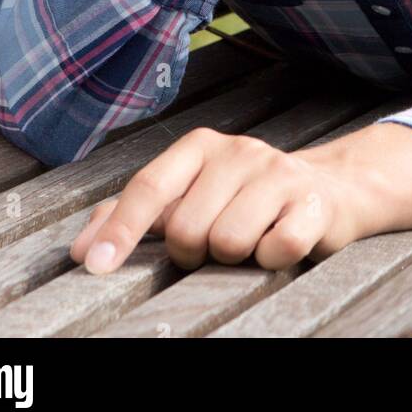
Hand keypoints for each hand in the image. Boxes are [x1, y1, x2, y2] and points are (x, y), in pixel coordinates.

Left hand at [69, 127, 371, 274]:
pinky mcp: (312, 202)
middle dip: (194, 251)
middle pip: (186, 229)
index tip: (94, 266)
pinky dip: (272, 259)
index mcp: (201, 145)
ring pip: (228, 243)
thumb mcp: (191, 193)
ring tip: (251, 238)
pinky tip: (280, 240)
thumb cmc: (245, 198)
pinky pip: (275, 250)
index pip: (150, 186)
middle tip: (217, 241)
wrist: (329, 190)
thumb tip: (83, 249)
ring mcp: (278, 172)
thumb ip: (135, 212)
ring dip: (235, 257)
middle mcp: (238, 150)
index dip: (120, 228)